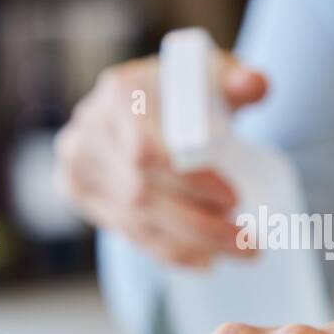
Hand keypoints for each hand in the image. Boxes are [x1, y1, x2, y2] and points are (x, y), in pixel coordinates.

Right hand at [55, 50, 266, 265]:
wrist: (141, 99)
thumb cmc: (186, 88)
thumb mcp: (214, 74)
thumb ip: (239, 80)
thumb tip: (256, 86)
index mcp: (120, 92)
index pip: (147, 151)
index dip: (189, 183)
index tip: (235, 201)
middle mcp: (89, 128)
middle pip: (142, 192)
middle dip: (201, 225)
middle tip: (251, 243)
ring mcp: (78, 163)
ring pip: (135, 218)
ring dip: (191, 244)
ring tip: (239, 252)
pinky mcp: (77, 190)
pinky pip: (125, 230)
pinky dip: (168, 250)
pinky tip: (205, 259)